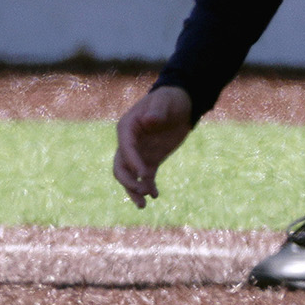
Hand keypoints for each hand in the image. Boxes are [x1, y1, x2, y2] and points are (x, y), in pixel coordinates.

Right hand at [113, 85, 192, 208]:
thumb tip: (149, 120)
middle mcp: (129, 143)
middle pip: (121, 167)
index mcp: (127, 127)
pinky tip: (155, 196)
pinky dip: (148, 187)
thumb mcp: (166, 102)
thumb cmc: (171, 99)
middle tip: (141, 191)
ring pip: (130, 176)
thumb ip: (157, 111)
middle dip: (128, 181)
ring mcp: (139, 153)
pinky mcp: (151, 160)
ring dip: (134, 190)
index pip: (125, 148)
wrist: (182, 103)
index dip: (133, 162)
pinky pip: (146, 177)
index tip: (145, 173)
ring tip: (144, 204)